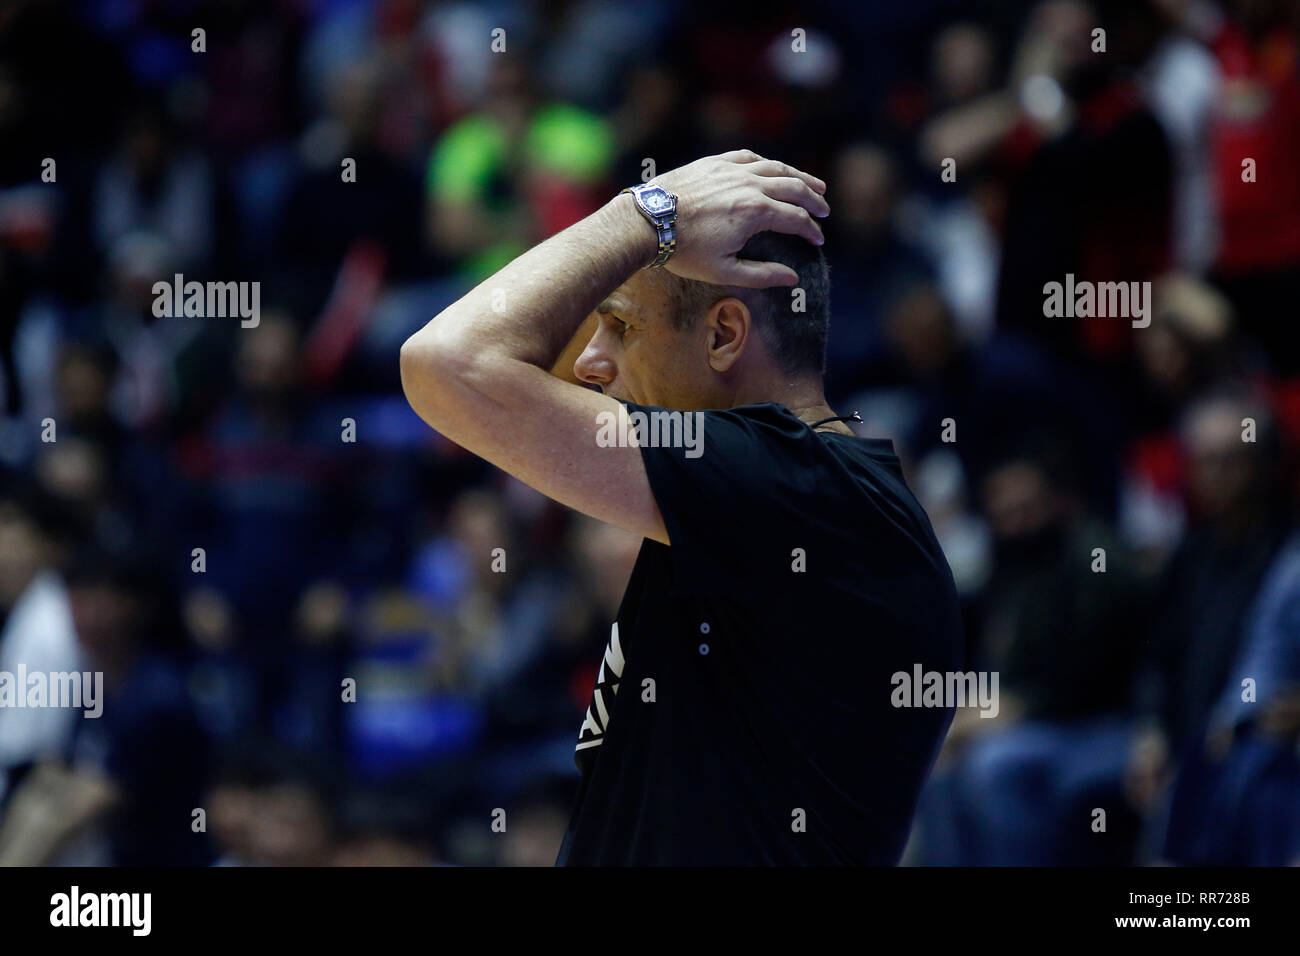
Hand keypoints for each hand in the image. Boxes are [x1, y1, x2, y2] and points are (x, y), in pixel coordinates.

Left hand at [649, 149, 828, 287]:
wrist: (647, 221)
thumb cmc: (684, 250)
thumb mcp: (725, 272)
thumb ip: (762, 274)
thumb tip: (792, 277)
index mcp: (757, 212)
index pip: (796, 219)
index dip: (811, 231)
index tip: (817, 240)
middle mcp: (750, 184)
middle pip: (794, 188)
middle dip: (814, 200)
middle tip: (824, 211)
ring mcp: (732, 170)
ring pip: (776, 168)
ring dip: (799, 177)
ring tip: (815, 185)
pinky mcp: (715, 163)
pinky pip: (750, 157)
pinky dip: (768, 164)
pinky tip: (774, 169)